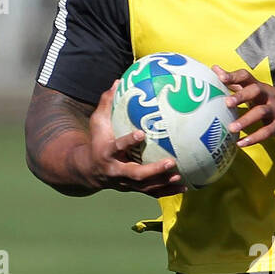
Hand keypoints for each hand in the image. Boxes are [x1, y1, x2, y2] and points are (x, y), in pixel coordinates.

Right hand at [84, 82, 186, 196]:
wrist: (89, 170)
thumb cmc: (97, 141)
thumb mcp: (97, 122)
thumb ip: (107, 103)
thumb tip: (118, 81)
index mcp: (106, 153)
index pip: (117, 147)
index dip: (128, 142)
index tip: (141, 134)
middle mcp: (115, 170)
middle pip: (134, 174)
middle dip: (152, 170)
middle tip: (170, 162)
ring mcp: (125, 183)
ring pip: (145, 186)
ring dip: (163, 183)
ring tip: (180, 177)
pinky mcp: (133, 189)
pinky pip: (152, 192)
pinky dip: (168, 191)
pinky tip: (185, 187)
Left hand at [215, 66, 274, 148]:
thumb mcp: (259, 91)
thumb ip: (238, 83)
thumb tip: (215, 70)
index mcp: (261, 87)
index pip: (247, 76)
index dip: (234, 75)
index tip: (219, 76)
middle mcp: (268, 96)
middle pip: (255, 90)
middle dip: (241, 95)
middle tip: (226, 102)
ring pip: (261, 112)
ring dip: (246, 120)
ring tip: (231, 129)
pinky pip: (267, 132)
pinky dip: (254, 138)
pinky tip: (241, 144)